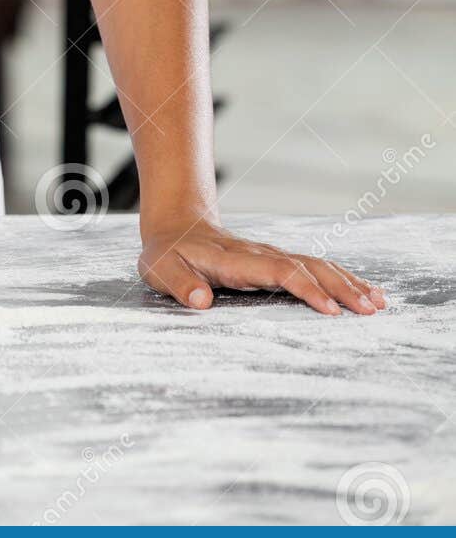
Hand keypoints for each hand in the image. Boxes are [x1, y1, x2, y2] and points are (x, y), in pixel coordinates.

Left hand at [138, 217, 386, 315]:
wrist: (175, 227)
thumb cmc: (167, 254)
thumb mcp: (160, 269)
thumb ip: (180, 284)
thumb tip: (201, 301)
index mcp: (234, 259)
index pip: (277, 271)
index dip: (305, 288)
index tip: (331, 310)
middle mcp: (259, 254)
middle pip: (307, 266)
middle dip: (340, 287)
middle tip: (371, 310)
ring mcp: (271, 256)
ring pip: (316, 264)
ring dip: (347, 282)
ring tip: (379, 302)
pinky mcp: (276, 261)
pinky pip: (313, 267)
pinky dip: (340, 278)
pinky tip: (362, 291)